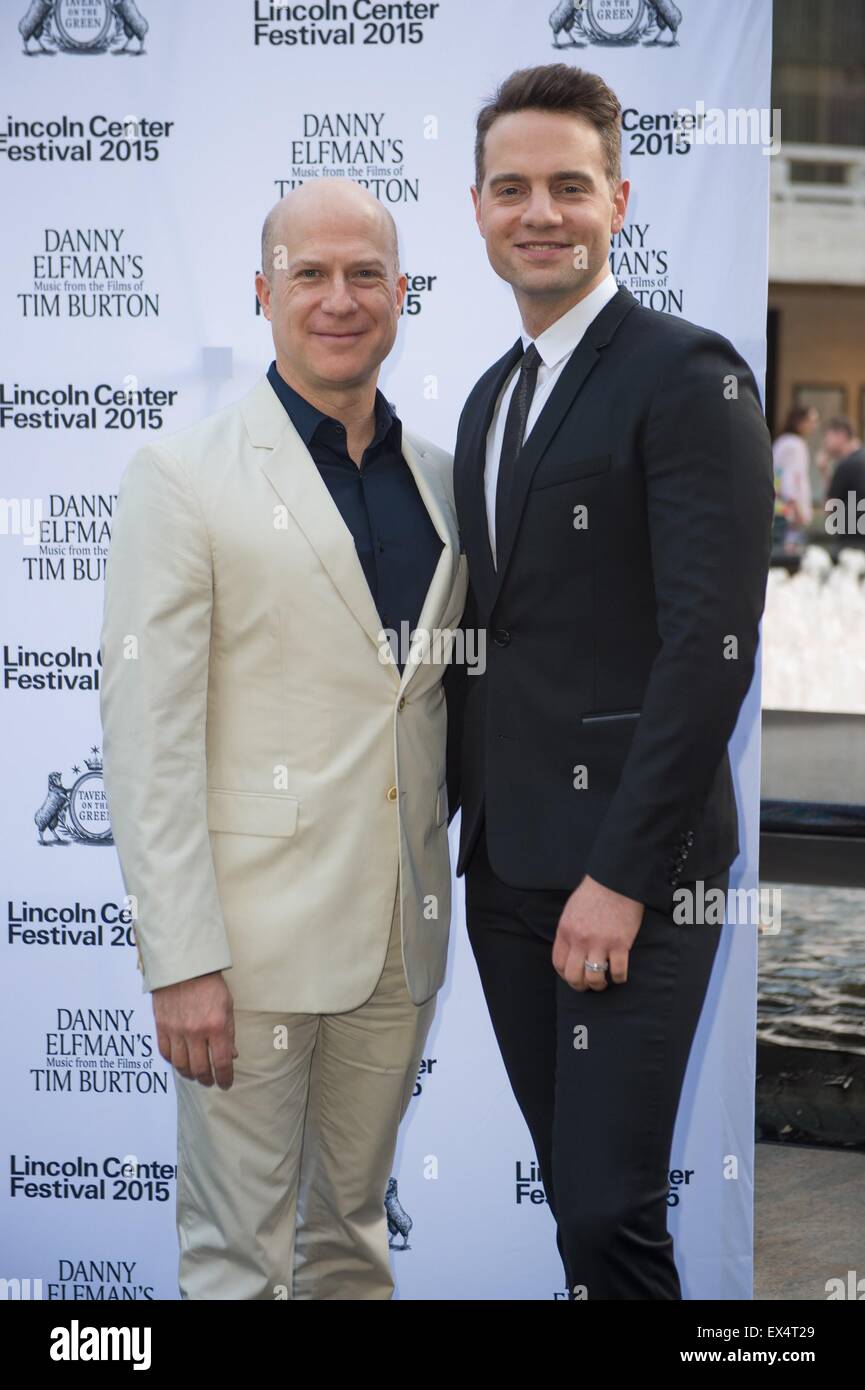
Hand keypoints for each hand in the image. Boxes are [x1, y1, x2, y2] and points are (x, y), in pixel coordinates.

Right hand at [152, 972, 236, 1088]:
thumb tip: (231, 1055)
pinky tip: (180, 1061)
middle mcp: (195, 1032)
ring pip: (181, 1065)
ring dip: (190, 1074)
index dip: (225, 1078)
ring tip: (195, 1074)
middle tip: (210, 1081)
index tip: (226, 1083)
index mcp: (216, 1026)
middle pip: (200, 1068)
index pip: (221, 1062)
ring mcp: (176, 1030)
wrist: (183, 966)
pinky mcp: (161, 1026)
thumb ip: (229, 1032)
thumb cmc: (209, 984)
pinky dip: (173, 1061)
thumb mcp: (227, 1006)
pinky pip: (165, 1053)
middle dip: (207, 1079)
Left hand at [552, 875, 643, 991]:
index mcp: (565, 932)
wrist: (615, 881)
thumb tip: (569, 951)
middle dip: (580, 986)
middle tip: (587, 985)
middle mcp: (579, 940)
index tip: (573, 977)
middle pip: (573, 976)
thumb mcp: (571, 911)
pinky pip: (617, 972)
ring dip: (598, 985)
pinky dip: (619, 978)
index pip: (559, 963)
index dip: (565, 975)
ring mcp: (600, 943)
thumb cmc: (594, 893)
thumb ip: (569, 932)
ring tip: (604, 983)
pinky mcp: (620, 944)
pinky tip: (619, 976)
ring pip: (594, 979)